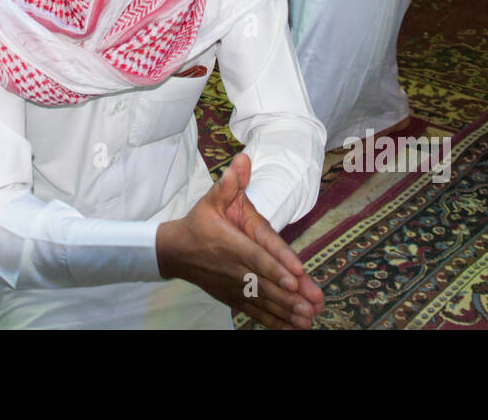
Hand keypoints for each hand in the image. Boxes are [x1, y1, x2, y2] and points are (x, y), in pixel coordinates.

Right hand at [156, 153, 319, 328]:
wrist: (175, 252)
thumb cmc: (198, 223)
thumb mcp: (210, 199)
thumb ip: (229, 183)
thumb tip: (242, 160)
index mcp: (231, 243)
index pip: (256, 256)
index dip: (275, 266)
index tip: (295, 276)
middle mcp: (234, 267)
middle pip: (265, 283)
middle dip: (290, 295)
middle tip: (312, 303)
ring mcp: (234, 286)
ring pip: (263, 301)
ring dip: (286, 311)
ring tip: (308, 319)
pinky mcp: (233, 297)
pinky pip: (255, 312)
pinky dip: (274, 322)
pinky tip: (293, 329)